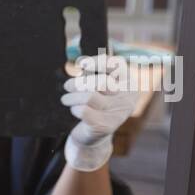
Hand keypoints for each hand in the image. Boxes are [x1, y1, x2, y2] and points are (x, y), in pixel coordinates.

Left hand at [61, 53, 138, 171]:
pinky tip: (75, 110)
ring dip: (72, 97)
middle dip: (78, 83)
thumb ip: (90, 72)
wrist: (92, 136)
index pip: (117, 65)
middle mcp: (127, 97)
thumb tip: (78, 58)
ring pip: (89, 97)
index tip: (82, 65)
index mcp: (128, 83)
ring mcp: (117, 113)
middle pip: (100, 82)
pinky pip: (84, 111)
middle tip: (67, 86)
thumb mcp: (95, 87)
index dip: (98, 62)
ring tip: (66, 99)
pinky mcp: (105, 126)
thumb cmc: (94, 106)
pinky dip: (75, 109)